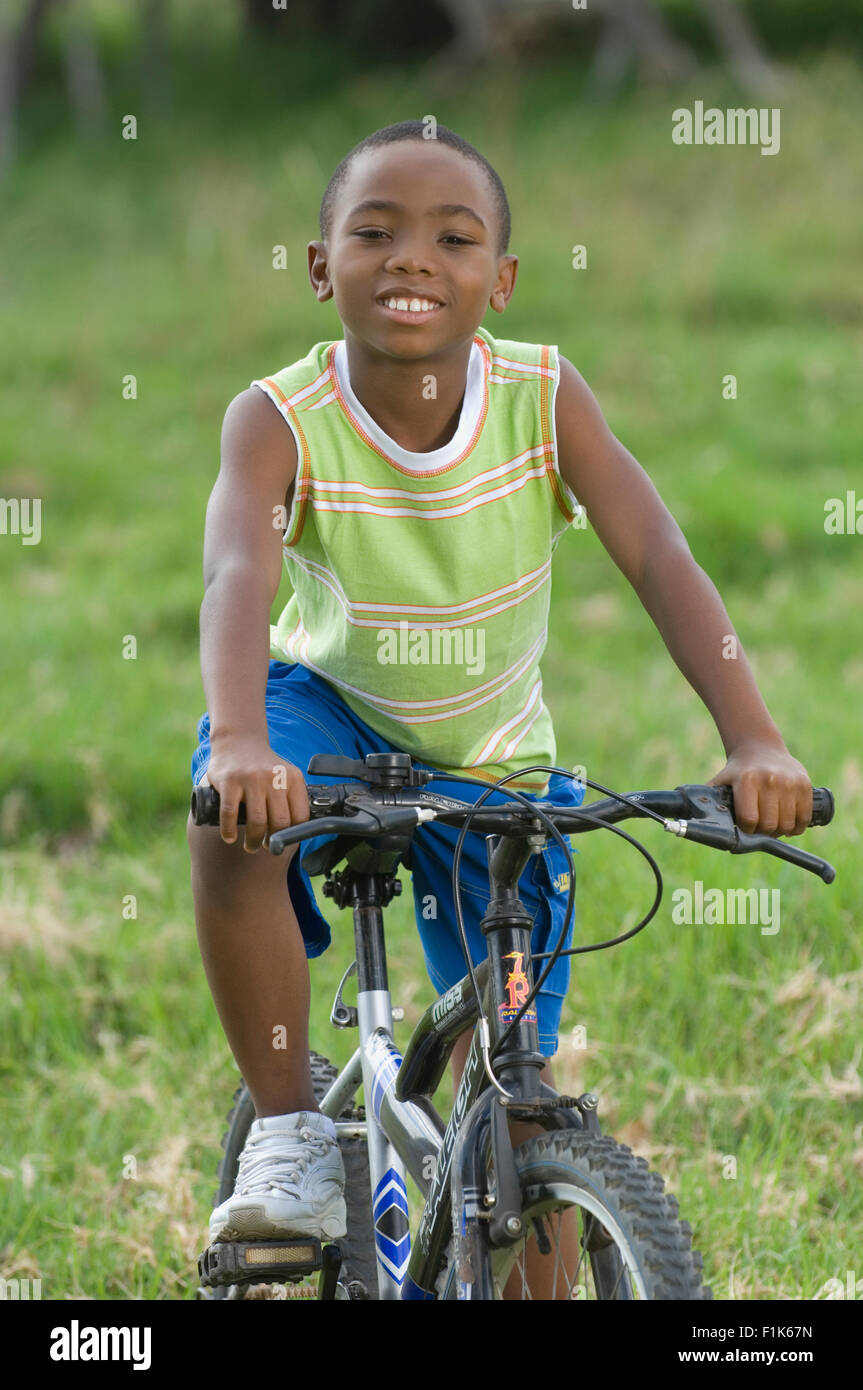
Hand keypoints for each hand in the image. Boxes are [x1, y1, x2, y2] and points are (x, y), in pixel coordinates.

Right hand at [201, 733, 309, 850]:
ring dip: (253, 841)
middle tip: (265, 847)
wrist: (238, 741)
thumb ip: (292, 797)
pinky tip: (229, 837)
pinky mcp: (229, 781)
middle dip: (273, 842)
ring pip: (257, 822)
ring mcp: (251, 778)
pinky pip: (230, 814)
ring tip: (250, 846)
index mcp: (292, 778)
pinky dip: (229, 830)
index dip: (293, 835)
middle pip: (280, 823)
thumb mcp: (285, 775)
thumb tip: (299, 832)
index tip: (284, 842)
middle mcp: (274, 777)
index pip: (300, 816)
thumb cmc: (262, 765)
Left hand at [707, 739, 812, 837]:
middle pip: (769, 825)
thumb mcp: (721, 781)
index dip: (746, 830)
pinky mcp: (805, 784)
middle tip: (759, 828)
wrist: (760, 748)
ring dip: (779, 832)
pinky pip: (804, 818)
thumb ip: (708, 800)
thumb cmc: (738, 771)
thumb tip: (691, 819)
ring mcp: (789, 782)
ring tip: (773, 825)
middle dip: (763, 833)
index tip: (745, 827)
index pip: (749, 820)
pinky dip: (797, 827)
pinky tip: (788, 824)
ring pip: (787, 825)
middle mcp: (770, 780)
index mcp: (747, 780)